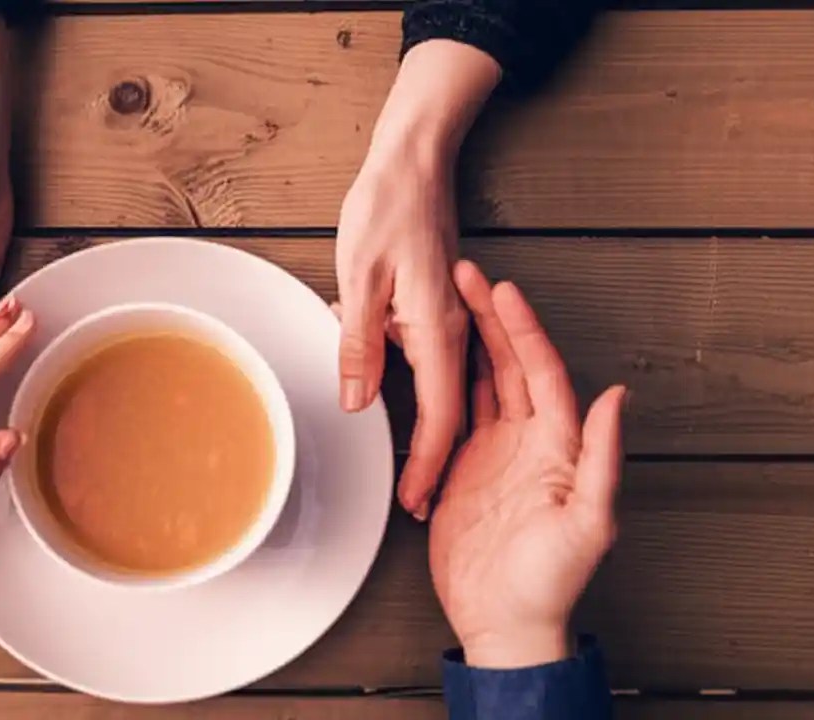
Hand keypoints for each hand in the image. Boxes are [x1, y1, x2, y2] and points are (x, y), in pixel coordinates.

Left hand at [335, 40, 499, 519]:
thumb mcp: (360, 280)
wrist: (413, 161)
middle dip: (434, 463)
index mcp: (440, 331)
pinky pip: (439, 366)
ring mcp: (451, 319)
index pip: (440, 417)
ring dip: (430, 435)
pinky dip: (425, 398)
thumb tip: (358, 403)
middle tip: (414, 504)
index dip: (428, 465)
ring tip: (410, 473)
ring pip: (447, 392)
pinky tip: (401, 409)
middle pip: (451, 413)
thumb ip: (361, 345)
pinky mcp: (441, 308)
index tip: (416, 502)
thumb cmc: (386, 211)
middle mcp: (455, 331)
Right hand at [430, 260, 626, 667]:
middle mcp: (527, 440)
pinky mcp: (461, 469)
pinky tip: (426, 356)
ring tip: (442, 302)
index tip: (503, 291)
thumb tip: (617, 398)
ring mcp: (492, 452)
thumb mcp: (589, 523)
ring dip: (462, 340)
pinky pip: (449, 414)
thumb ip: (603, 459)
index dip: (524, 329)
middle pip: (507, 364)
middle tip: (465, 275)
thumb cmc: (551, 582)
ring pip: (476, 380)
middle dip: (488, 318)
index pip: (542, 372)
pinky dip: (439, 381)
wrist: (503, 622)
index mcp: (560, 445)